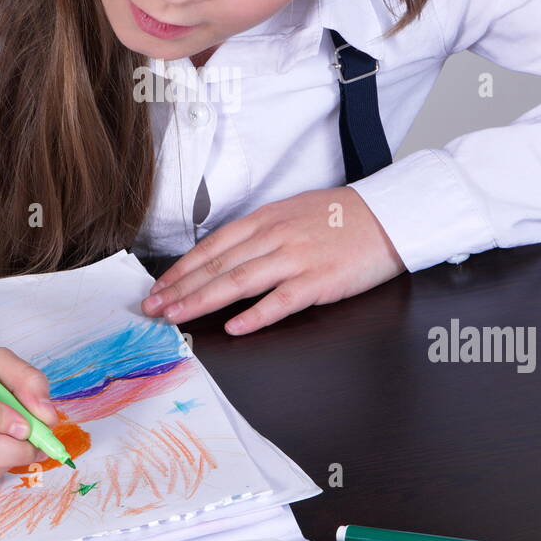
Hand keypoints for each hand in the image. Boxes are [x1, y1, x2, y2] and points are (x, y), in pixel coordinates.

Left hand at [141, 187, 405, 333]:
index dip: (181, 269)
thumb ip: (258, 234)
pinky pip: (281, 301)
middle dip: (180, 288)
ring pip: (239, 282)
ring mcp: (296, 259)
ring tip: (177, 316)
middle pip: (217, 266)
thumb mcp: (291, 213)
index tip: (158, 287)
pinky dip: (256, 315)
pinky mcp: (319, 281)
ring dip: (202, 300)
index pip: (212, 247)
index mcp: (265, 220)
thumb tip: (223, 256)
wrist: (388, 215)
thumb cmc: (340, 217)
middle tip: (152, 308)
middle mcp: (274, 237)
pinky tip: (234, 327)